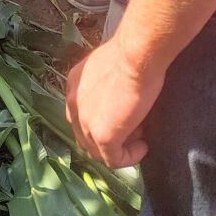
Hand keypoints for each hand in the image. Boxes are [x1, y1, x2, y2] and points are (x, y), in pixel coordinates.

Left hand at [65, 31, 162, 167]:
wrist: (136, 55)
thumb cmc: (129, 54)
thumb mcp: (107, 68)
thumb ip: (103, 86)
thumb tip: (117, 101)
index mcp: (73, 86)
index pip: (80, 116)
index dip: (101, 122)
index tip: (123, 119)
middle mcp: (73, 105)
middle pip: (85, 137)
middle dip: (108, 139)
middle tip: (133, 131)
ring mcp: (85, 122)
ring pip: (97, 151)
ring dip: (119, 149)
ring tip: (140, 138)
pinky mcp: (103, 136)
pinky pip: (113, 160)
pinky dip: (129, 158)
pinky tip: (142, 148)